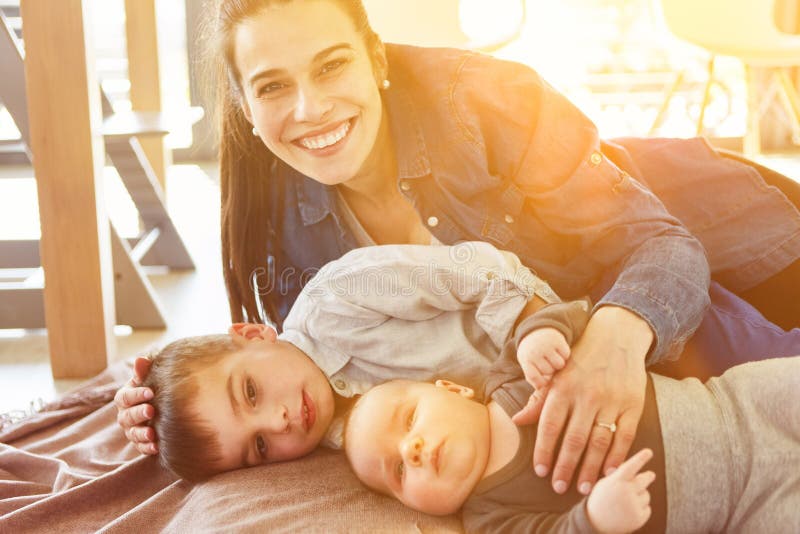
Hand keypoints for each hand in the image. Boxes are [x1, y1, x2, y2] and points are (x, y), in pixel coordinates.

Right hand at [114, 357, 157, 454]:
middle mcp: (125, 415)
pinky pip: (141, 447)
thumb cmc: (155, 386)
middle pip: (127, 416)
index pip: (125, 397)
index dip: (136, 394)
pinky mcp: (141, 442)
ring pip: (132, 434)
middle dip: (138, 414)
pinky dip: (148, 448)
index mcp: (125, 397)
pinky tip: (157, 446)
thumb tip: (140, 360)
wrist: (166, 402)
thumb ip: (145, 371)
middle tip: (151, 411)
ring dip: (141, 434)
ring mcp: (132, 430)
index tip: (151, 392)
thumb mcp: (151, 377)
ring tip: (152, 434)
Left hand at [516, 327, 569, 388]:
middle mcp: (535, 352)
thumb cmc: (531, 351)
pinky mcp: (558, 340)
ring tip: (552, 357)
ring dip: (559, 363)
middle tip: (547, 361)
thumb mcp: (526, 362)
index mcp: (525, 359)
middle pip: (550, 372)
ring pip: (560, 365)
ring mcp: (546, 346)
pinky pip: (566, 355)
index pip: (535, 378)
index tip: (544, 381)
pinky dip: (564, 354)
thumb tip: (542, 388)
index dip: (541, 382)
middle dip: (550, 369)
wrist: (536, 329)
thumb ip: (532, 376)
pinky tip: (557, 350)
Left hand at [531, 306, 650, 493]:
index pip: (550, 425)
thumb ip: (538, 399)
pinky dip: (617, 456)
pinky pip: (624, 435)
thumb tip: (517, 420)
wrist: (617, 336)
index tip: (541, 471)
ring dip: (590, 468)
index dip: (544, 450)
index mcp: (563, 387)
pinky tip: (609, 472)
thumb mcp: (556, 374)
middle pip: (574, 438)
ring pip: (599, 441)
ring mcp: (611, 400)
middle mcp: (586, 395)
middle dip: (565, 466)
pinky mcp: (632, 404)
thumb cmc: (581, 358)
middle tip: (559, 488)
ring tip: (583, 488)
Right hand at [587, 448, 654, 533]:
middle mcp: (626, 492)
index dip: (641, 458)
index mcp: (616, 481)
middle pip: (645, 479)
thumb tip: (633, 466)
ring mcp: (634, 505)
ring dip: (640, 495)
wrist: (596, 525)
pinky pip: (647, 508)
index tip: (649, 452)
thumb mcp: (604, 483)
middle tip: (650, 474)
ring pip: (646, 494)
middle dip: (648, 476)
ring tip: (627, 500)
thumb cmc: (600, 501)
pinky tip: (629, 510)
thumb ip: (618, 475)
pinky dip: (641, 508)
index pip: (631, 466)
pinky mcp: (639, 517)